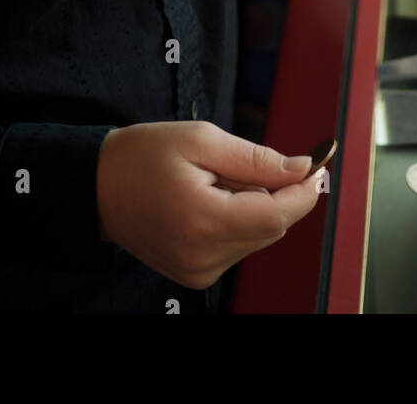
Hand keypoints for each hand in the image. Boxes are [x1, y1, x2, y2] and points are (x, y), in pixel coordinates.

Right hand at [95, 121, 322, 289]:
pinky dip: (238, 220)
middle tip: (243, 163)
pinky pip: (239, 246)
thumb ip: (257, 159)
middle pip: (272, 227)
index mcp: (203, 221)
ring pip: (259, 236)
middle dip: (275, 192)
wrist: (97, 188)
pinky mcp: (196, 276)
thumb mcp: (201, 140)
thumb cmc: (144, 156)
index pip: (277, 215)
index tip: (319, 163)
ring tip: (215, 182)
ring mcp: (199, 271)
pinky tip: (210, 201)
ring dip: (254, 206)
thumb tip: (302, 169)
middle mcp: (203, 256)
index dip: (304, 190)